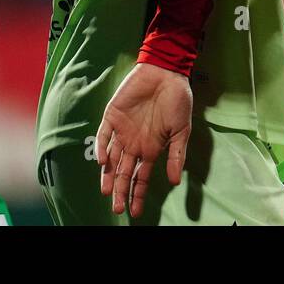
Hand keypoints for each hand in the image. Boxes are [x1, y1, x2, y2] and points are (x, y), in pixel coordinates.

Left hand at [96, 63, 192, 217]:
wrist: (166, 72)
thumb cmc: (178, 100)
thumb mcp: (181, 131)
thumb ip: (176, 156)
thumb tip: (175, 182)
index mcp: (150, 148)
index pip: (141, 177)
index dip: (138, 194)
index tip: (135, 212)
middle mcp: (134, 143)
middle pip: (124, 172)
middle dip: (121, 191)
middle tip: (117, 209)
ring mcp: (122, 130)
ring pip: (110, 158)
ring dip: (108, 175)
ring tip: (106, 192)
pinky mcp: (112, 115)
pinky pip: (103, 135)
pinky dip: (101, 147)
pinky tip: (101, 161)